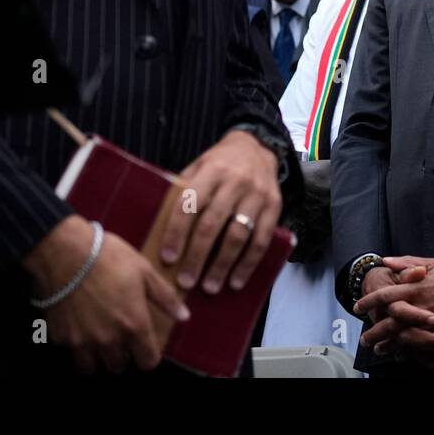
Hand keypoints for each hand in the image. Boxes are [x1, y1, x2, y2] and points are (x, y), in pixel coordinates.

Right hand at [25, 215, 189, 373]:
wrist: (66, 252)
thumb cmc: (110, 258)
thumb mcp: (145, 271)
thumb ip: (166, 298)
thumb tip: (184, 316)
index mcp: (134, 325)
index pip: (147, 362)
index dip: (149, 356)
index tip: (145, 345)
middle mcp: (109, 340)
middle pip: (118, 366)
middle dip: (122, 355)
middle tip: (120, 336)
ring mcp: (82, 341)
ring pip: (91, 366)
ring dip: (97, 356)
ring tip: (98, 337)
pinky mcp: (59, 337)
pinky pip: (70, 351)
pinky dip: (76, 344)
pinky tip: (78, 325)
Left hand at [159, 129, 282, 294]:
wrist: (257, 147)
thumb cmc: (220, 163)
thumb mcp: (198, 166)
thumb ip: (183, 191)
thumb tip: (158, 228)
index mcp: (211, 171)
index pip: (189, 204)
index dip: (176, 233)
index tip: (168, 258)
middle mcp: (236, 182)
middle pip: (213, 224)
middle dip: (197, 256)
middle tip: (186, 281)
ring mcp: (257, 195)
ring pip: (238, 235)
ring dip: (223, 265)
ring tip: (210, 287)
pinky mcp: (274, 206)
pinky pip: (262, 240)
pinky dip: (248, 263)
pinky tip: (236, 280)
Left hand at [357, 257, 433, 370]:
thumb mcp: (431, 262)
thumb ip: (407, 263)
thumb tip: (386, 261)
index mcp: (416, 287)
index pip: (386, 295)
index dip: (370, 301)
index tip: (358, 306)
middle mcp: (421, 305)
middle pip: (392, 322)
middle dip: (376, 332)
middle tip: (364, 339)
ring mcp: (432, 321)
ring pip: (406, 337)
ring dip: (391, 345)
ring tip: (380, 350)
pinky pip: (424, 344)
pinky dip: (412, 351)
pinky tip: (404, 355)